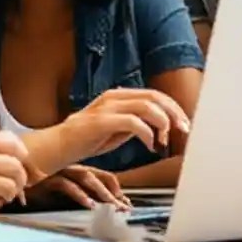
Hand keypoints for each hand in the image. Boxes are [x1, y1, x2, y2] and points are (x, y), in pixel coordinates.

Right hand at [28, 165, 130, 209]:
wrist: (11, 181)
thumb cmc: (36, 189)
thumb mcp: (61, 194)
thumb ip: (77, 196)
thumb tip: (97, 207)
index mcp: (76, 170)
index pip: (102, 176)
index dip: (116, 189)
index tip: (126, 204)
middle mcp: (70, 168)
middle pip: (98, 177)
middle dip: (114, 194)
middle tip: (125, 209)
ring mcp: (59, 171)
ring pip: (86, 178)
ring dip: (101, 193)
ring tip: (113, 206)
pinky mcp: (47, 179)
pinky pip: (67, 185)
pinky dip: (79, 195)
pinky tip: (89, 205)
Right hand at [60, 88, 190, 159]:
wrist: (58, 146)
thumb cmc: (85, 140)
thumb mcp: (116, 129)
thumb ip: (135, 123)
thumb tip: (158, 126)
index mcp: (118, 96)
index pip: (154, 95)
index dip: (173, 108)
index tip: (183, 124)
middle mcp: (114, 97)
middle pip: (154, 97)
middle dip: (174, 113)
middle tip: (184, 130)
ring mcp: (106, 107)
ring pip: (146, 106)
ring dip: (162, 123)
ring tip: (164, 140)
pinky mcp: (101, 121)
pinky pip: (133, 122)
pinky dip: (147, 134)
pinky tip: (150, 145)